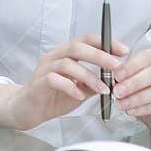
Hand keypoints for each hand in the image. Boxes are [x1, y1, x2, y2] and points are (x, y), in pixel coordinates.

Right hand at [0, 33, 127, 129]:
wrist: (27, 109)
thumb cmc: (53, 97)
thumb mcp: (80, 90)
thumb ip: (93, 84)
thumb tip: (115, 81)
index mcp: (65, 54)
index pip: (86, 40)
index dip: (105, 43)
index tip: (123, 51)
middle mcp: (54, 56)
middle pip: (77, 47)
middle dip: (100, 56)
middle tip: (117, 67)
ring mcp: (44, 68)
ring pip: (67, 63)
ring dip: (89, 76)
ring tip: (103, 89)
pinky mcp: (38, 82)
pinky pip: (54, 79)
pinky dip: (70, 87)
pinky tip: (80, 96)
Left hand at [114, 48, 150, 118]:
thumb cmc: (146, 82)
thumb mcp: (136, 72)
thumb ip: (126, 73)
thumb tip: (112, 78)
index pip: (148, 57)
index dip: (131, 66)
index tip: (116, 75)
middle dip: (134, 83)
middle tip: (117, 91)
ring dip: (137, 98)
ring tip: (122, 103)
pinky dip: (144, 109)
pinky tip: (132, 111)